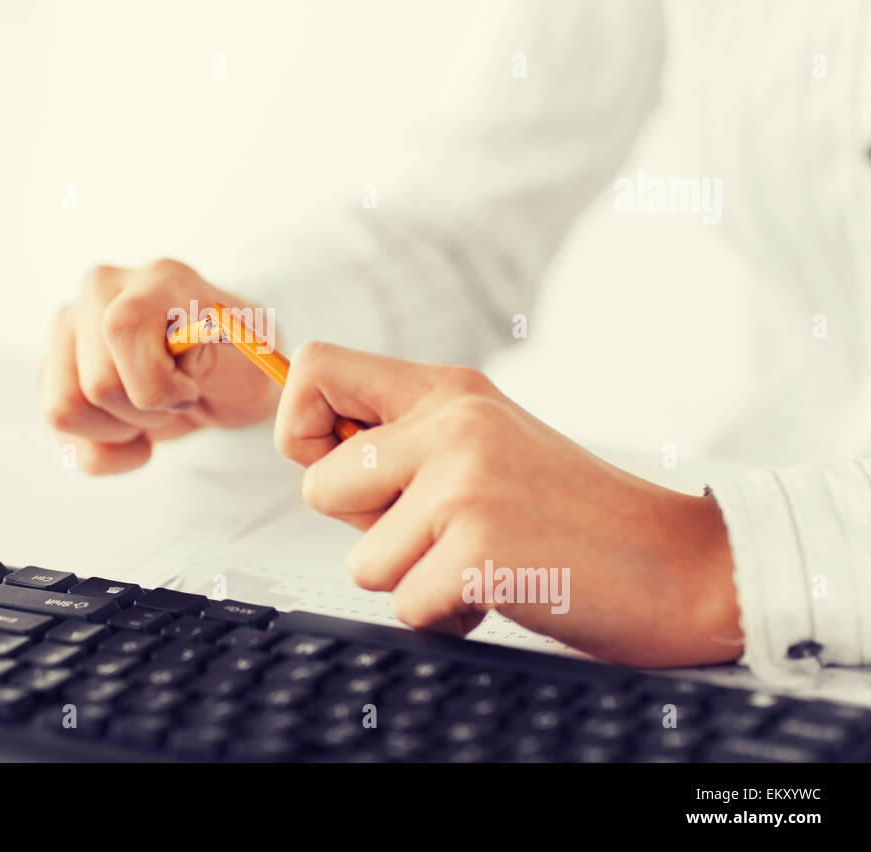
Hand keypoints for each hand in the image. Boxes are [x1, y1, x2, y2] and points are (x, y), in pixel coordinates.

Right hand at [39, 259, 281, 473]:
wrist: (225, 380)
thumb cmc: (237, 367)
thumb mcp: (250, 364)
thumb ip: (214, 354)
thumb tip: (180, 351)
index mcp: (158, 279)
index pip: (123, 328)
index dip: (154, 380)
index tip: (190, 391)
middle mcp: (102, 293)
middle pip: (98, 384)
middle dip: (146, 412)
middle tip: (177, 402)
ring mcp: (69, 330)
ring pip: (64, 409)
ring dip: (119, 431)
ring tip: (150, 413)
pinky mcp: (53, 369)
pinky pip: (62, 435)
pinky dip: (104, 452)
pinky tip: (132, 434)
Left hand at [273, 342, 741, 667]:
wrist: (684, 564)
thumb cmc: (574, 513)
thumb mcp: (487, 444)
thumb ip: (406, 441)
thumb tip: (311, 458)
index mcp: (450, 390)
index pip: (316, 368)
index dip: (302, 427)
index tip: (342, 467)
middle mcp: (453, 423)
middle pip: (318, 484)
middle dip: (366, 529)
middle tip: (440, 531)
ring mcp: (466, 484)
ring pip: (361, 560)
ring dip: (414, 580)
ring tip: (483, 560)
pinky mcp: (480, 548)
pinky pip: (406, 606)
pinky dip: (448, 617)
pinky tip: (501, 591)